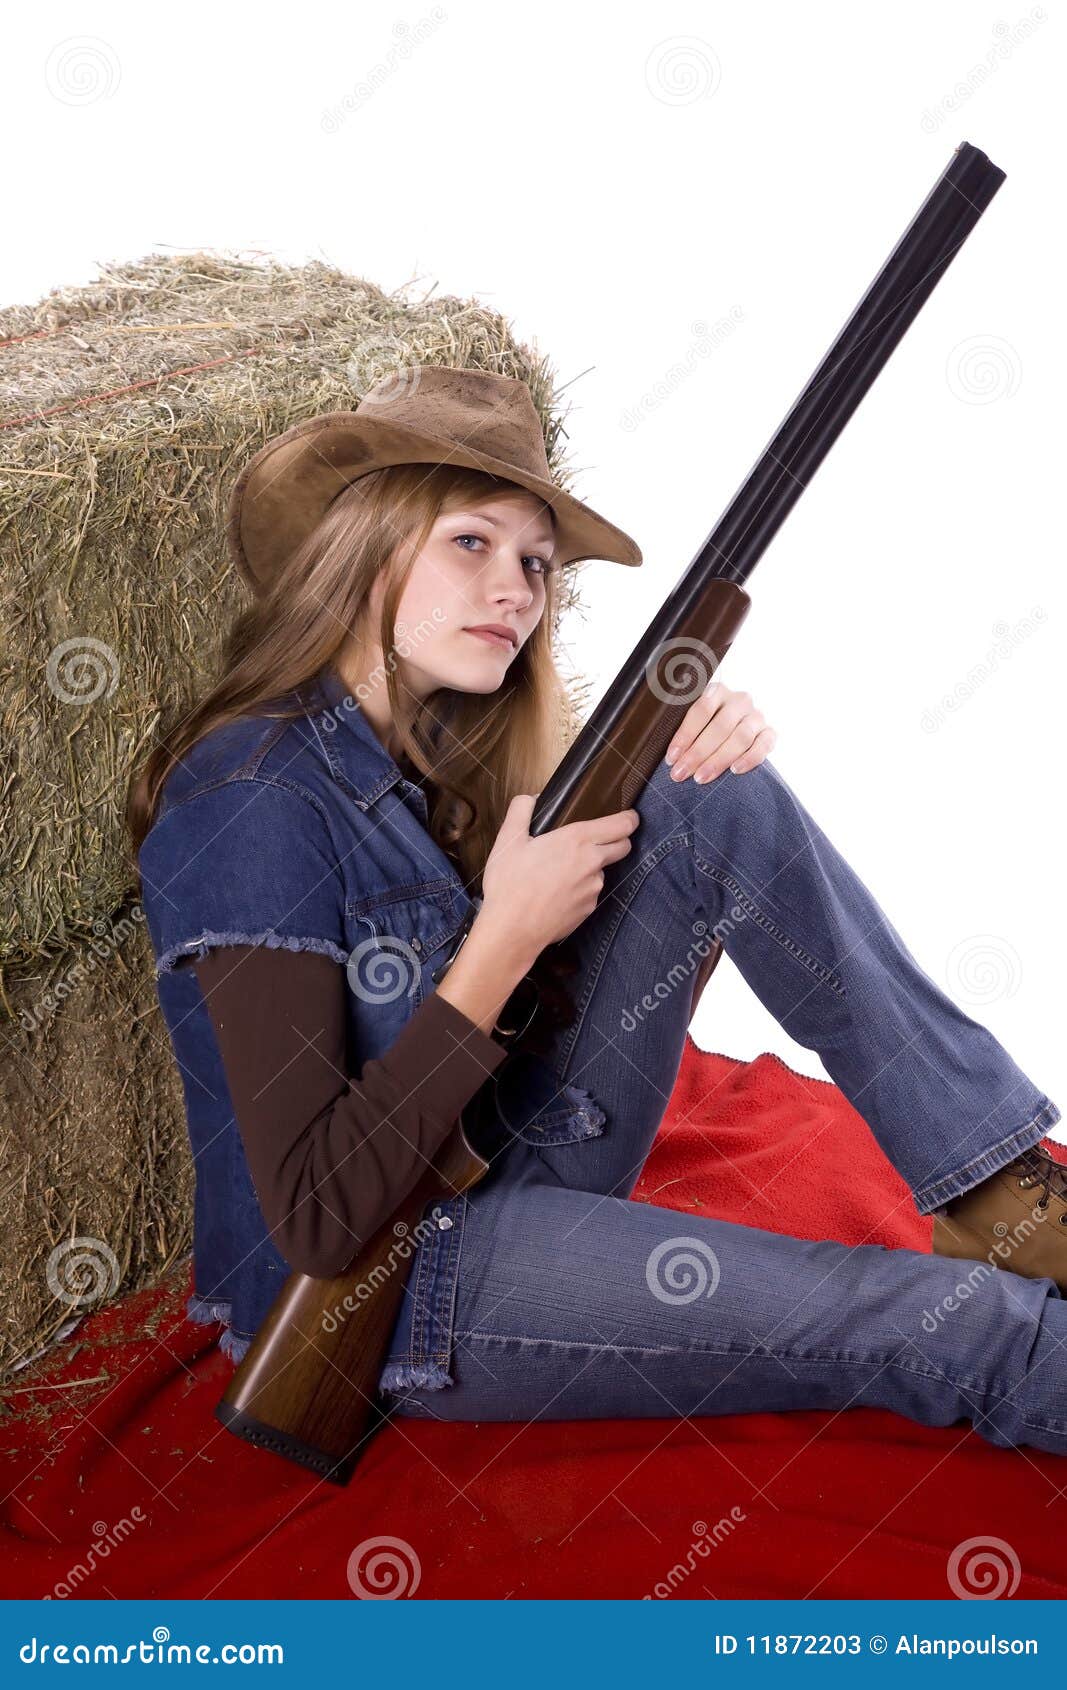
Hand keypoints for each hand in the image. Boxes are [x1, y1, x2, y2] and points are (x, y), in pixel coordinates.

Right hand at [480, 795, 639, 958]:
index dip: (629, 817)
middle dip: (619, 839)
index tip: (629, 815)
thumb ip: (522, 810)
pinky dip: (580, 888)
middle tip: (599, 838)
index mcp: (577, 840)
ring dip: (592, 866)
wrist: (512, 930)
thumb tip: (533, 798)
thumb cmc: (510, 884)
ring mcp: (593, 888)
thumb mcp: (508, 839)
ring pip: (603, 870)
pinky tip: (557, 891)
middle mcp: (592, 863)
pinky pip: (590, 892)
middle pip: (623, 846)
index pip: (621, 824)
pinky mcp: (589, 908)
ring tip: (560, 871)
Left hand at [664, 682, 775, 782]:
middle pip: (720, 726)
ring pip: (741, 737)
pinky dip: (749, 759)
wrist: (735, 727)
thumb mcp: (691, 717)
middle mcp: (740, 700)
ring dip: (719, 759)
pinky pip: (763, 746)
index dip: (685, 735)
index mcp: (717, 691)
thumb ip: (679, 723)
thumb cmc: (704, 726)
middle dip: (698, 753)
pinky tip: (734, 771)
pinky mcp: (769, 733)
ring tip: (701, 777)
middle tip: (681, 773)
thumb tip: (664, 748)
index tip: (672, 757)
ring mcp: (757, 716)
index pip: (701, 710)